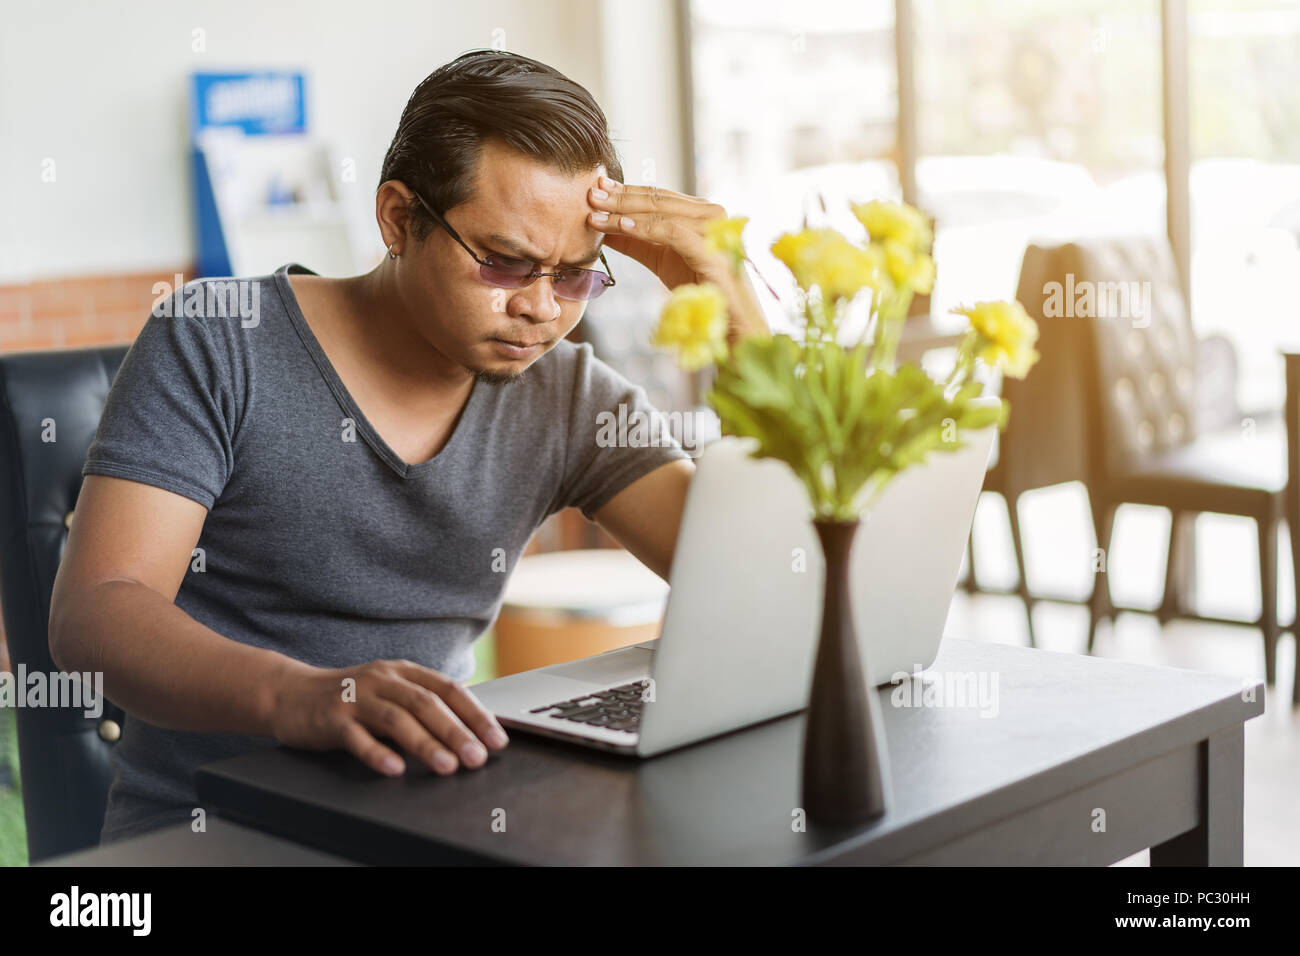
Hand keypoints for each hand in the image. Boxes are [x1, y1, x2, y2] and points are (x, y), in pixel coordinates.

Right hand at [269, 658, 508, 776]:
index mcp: (403, 672)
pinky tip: (395, 769)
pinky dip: (377, 753)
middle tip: (477, 757)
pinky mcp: (331, 719)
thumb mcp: (390, 693)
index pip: (448, 690)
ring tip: (447, 766)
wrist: (290, 694)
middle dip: (456, 732)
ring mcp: (356, 698)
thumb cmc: (350, 698)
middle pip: (426, 704)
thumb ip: (423, 707)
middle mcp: (383, 680)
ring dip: (425, 744)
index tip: (496, 739)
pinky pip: (357, 738)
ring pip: (396, 720)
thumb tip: (469, 733)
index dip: (475, 714)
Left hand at [587, 175, 766, 344]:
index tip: (597, 187)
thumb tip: (602, 226)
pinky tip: (621, 227)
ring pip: (662, 213)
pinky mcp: (711, 249)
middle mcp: (711, 214)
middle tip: (590, 194)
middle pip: (658, 200)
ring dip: (625, 212)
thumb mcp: (660, 260)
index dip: (625, 191)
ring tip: (597, 213)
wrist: (730, 323)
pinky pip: (671, 233)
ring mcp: (714, 230)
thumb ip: (635, 241)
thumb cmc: (700, 290)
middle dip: (620, 197)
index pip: (657, 196)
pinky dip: (644, 228)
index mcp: (701, 213)